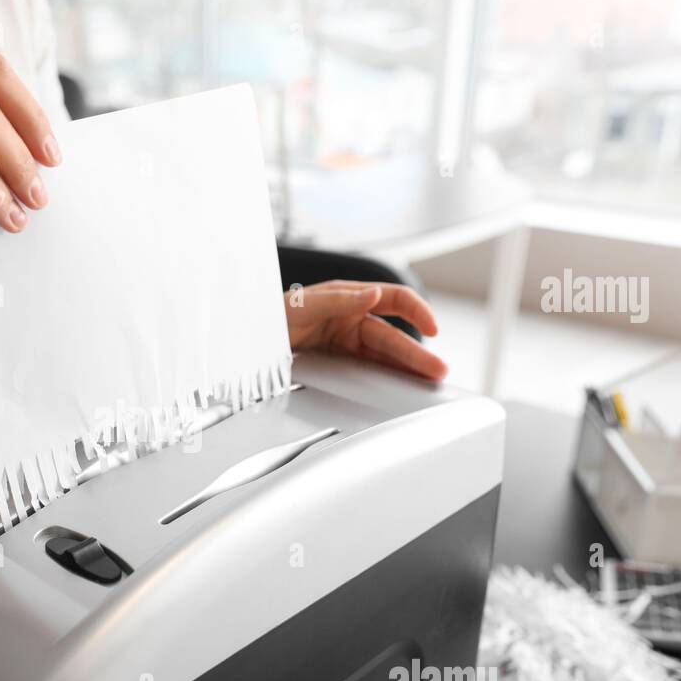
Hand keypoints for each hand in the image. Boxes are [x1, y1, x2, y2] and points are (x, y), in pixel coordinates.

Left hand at [284, 280, 447, 380]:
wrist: (243, 339)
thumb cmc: (268, 314)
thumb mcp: (302, 304)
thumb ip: (338, 299)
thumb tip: (371, 295)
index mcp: (347, 297)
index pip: (394, 299)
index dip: (416, 311)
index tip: (431, 328)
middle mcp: (350, 318)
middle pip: (393, 334)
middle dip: (417, 352)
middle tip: (437, 370)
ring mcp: (344, 341)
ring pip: (384, 354)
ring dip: (407, 367)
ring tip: (427, 381)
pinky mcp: (337, 362)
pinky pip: (368, 368)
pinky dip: (386, 376)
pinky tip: (401, 385)